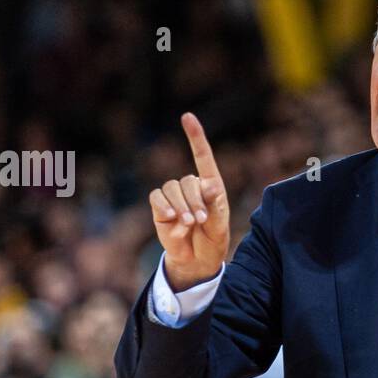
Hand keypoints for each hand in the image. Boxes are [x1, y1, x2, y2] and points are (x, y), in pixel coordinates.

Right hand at [150, 113, 230, 290]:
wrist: (197, 261)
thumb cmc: (213, 241)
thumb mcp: (220, 226)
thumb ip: (216, 207)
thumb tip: (210, 187)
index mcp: (210, 186)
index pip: (202, 156)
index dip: (195, 136)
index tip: (187, 117)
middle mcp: (190, 187)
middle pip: (187, 181)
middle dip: (194, 201)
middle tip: (200, 221)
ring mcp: (174, 196)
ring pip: (171, 188)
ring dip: (181, 206)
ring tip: (189, 224)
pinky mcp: (160, 207)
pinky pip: (157, 197)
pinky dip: (164, 206)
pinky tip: (171, 218)